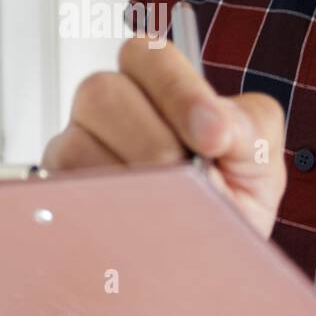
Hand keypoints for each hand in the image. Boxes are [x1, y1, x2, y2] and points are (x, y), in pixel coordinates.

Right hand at [41, 30, 286, 238]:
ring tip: (167, 213)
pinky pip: (64, 191)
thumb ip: (250, 126)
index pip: (148, 56)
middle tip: (186, 182)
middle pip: (102, 93)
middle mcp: (108, 108)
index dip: (178, 91)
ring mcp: (76, 147)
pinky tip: (136, 227)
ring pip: (78, 145)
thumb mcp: (258, 158)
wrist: (210, 259)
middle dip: (153, 143)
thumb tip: (215, 124)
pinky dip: (106, 210)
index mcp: (156, 85)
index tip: (211, 136)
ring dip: (130, 183)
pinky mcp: (57, 191)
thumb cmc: (230, 200)